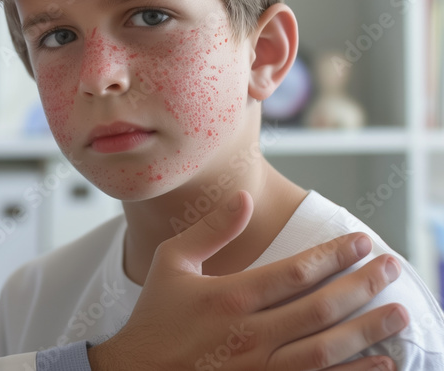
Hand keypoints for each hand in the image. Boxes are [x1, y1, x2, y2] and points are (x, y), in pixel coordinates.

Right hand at [88, 190, 407, 370]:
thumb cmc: (155, 317)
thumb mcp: (171, 262)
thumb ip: (210, 230)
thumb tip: (244, 198)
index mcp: (228, 297)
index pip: (297, 272)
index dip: (335, 255)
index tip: (361, 241)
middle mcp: (249, 334)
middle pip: (321, 308)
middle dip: (363, 285)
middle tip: (392, 267)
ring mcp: (259, 369)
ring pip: (327, 349)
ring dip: (368, 329)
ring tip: (397, 312)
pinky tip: (380, 362)